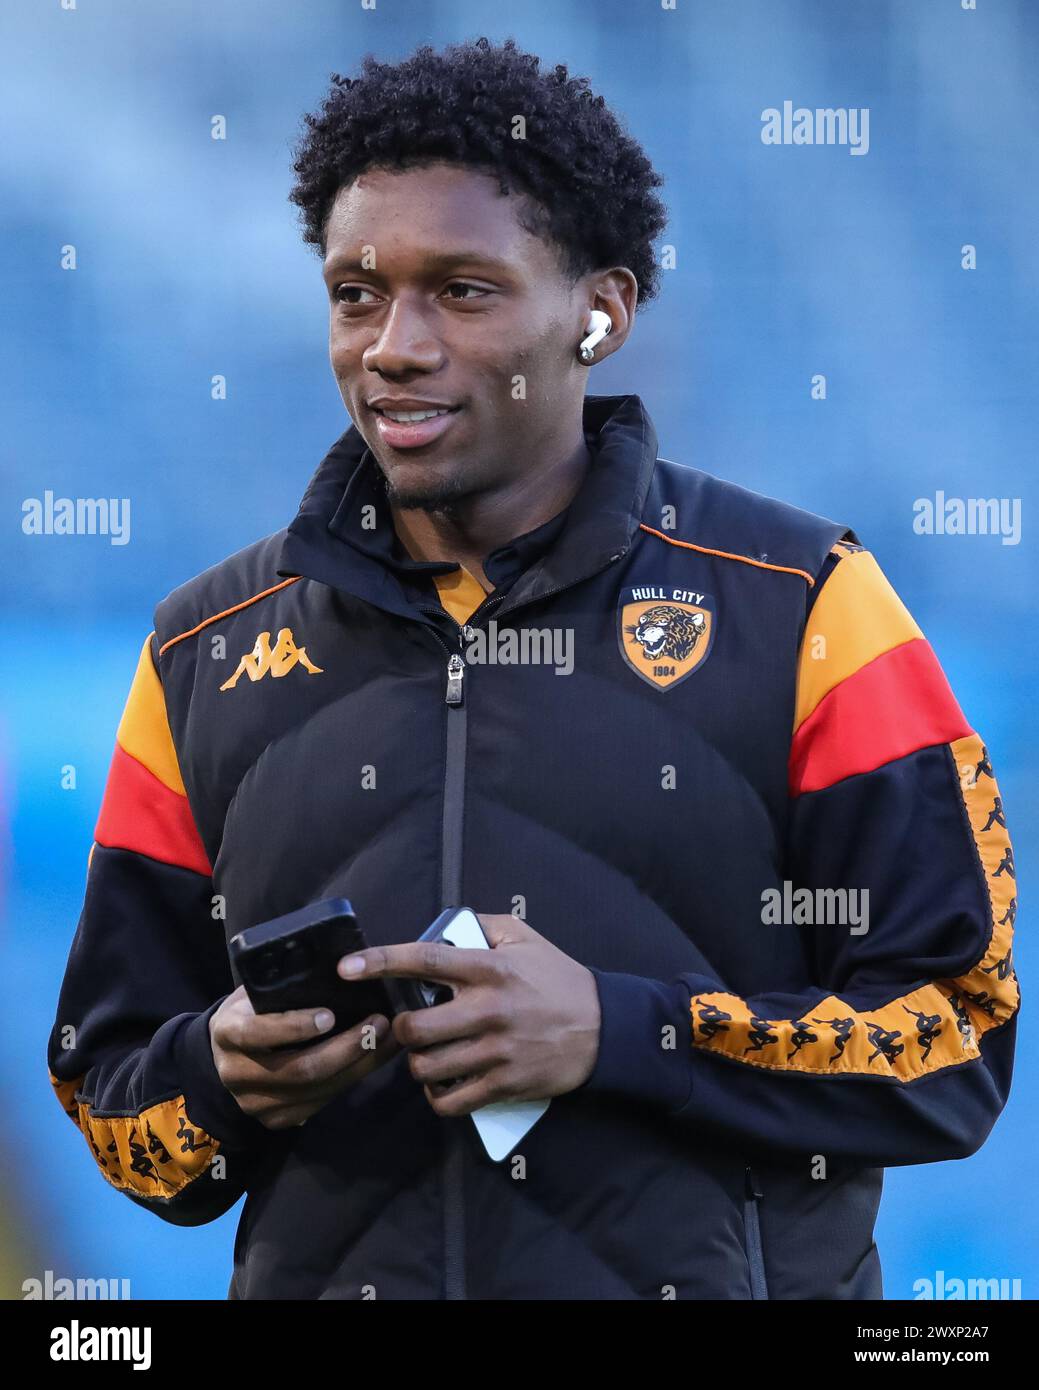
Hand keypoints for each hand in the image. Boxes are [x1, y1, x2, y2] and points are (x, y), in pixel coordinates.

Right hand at [209, 985, 401, 1129]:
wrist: (228, 1053)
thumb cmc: (252, 1010)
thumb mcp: (257, 991)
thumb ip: (283, 987)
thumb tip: (340, 970)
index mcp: (228, 1032)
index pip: (256, 1032)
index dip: (294, 1026)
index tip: (330, 1015)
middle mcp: (235, 1072)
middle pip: (299, 1069)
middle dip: (346, 1048)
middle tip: (379, 1024)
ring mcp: (253, 1102)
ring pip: (316, 1090)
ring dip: (359, 1066)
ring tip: (387, 1040)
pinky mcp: (274, 1120)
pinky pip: (320, 1103)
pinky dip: (351, 1080)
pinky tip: (373, 1060)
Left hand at [336, 914, 601, 1116]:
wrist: (605, 1028)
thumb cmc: (560, 979)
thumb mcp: (527, 939)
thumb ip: (483, 927)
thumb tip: (445, 926)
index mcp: (489, 968)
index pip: (424, 959)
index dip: (380, 961)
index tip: (347, 966)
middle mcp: (488, 1009)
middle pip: (414, 1027)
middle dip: (401, 1029)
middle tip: (410, 1027)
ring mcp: (495, 1051)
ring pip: (426, 1067)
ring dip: (417, 1064)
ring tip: (428, 1055)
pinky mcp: (504, 1085)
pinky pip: (450, 1100)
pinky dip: (437, 1096)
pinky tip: (443, 1084)